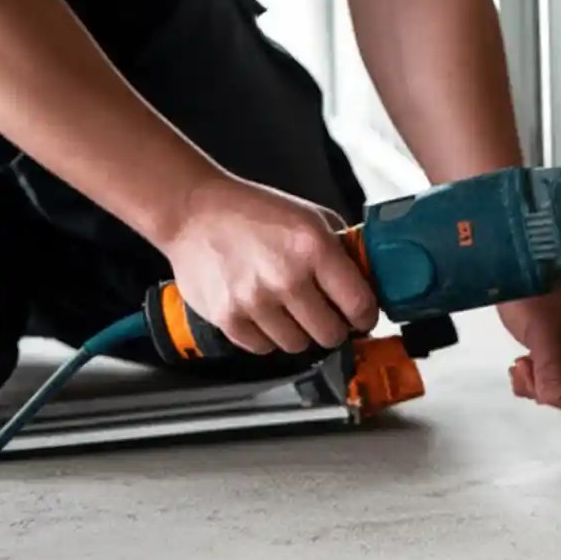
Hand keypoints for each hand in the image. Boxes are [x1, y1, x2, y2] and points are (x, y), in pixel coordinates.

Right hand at [159, 176, 378, 353]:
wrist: (192, 211)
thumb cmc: (253, 212)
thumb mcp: (311, 217)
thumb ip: (342, 249)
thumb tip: (368, 281)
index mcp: (314, 248)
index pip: (360, 305)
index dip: (366, 316)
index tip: (363, 317)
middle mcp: (286, 278)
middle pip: (331, 335)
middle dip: (334, 328)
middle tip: (327, 316)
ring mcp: (254, 301)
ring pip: (298, 346)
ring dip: (300, 334)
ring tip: (290, 311)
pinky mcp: (227, 318)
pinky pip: (263, 348)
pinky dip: (268, 337)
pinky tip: (264, 314)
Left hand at [498, 284, 560, 410]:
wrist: (505, 259)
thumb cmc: (530, 284)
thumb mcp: (545, 338)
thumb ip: (558, 375)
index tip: (543, 388)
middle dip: (541, 383)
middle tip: (527, 366)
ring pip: (551, 375)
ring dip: (532, 376)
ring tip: (522, 361)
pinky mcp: (545, 332)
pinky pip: (540, 364)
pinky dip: (528, 367)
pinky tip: (521, 359)